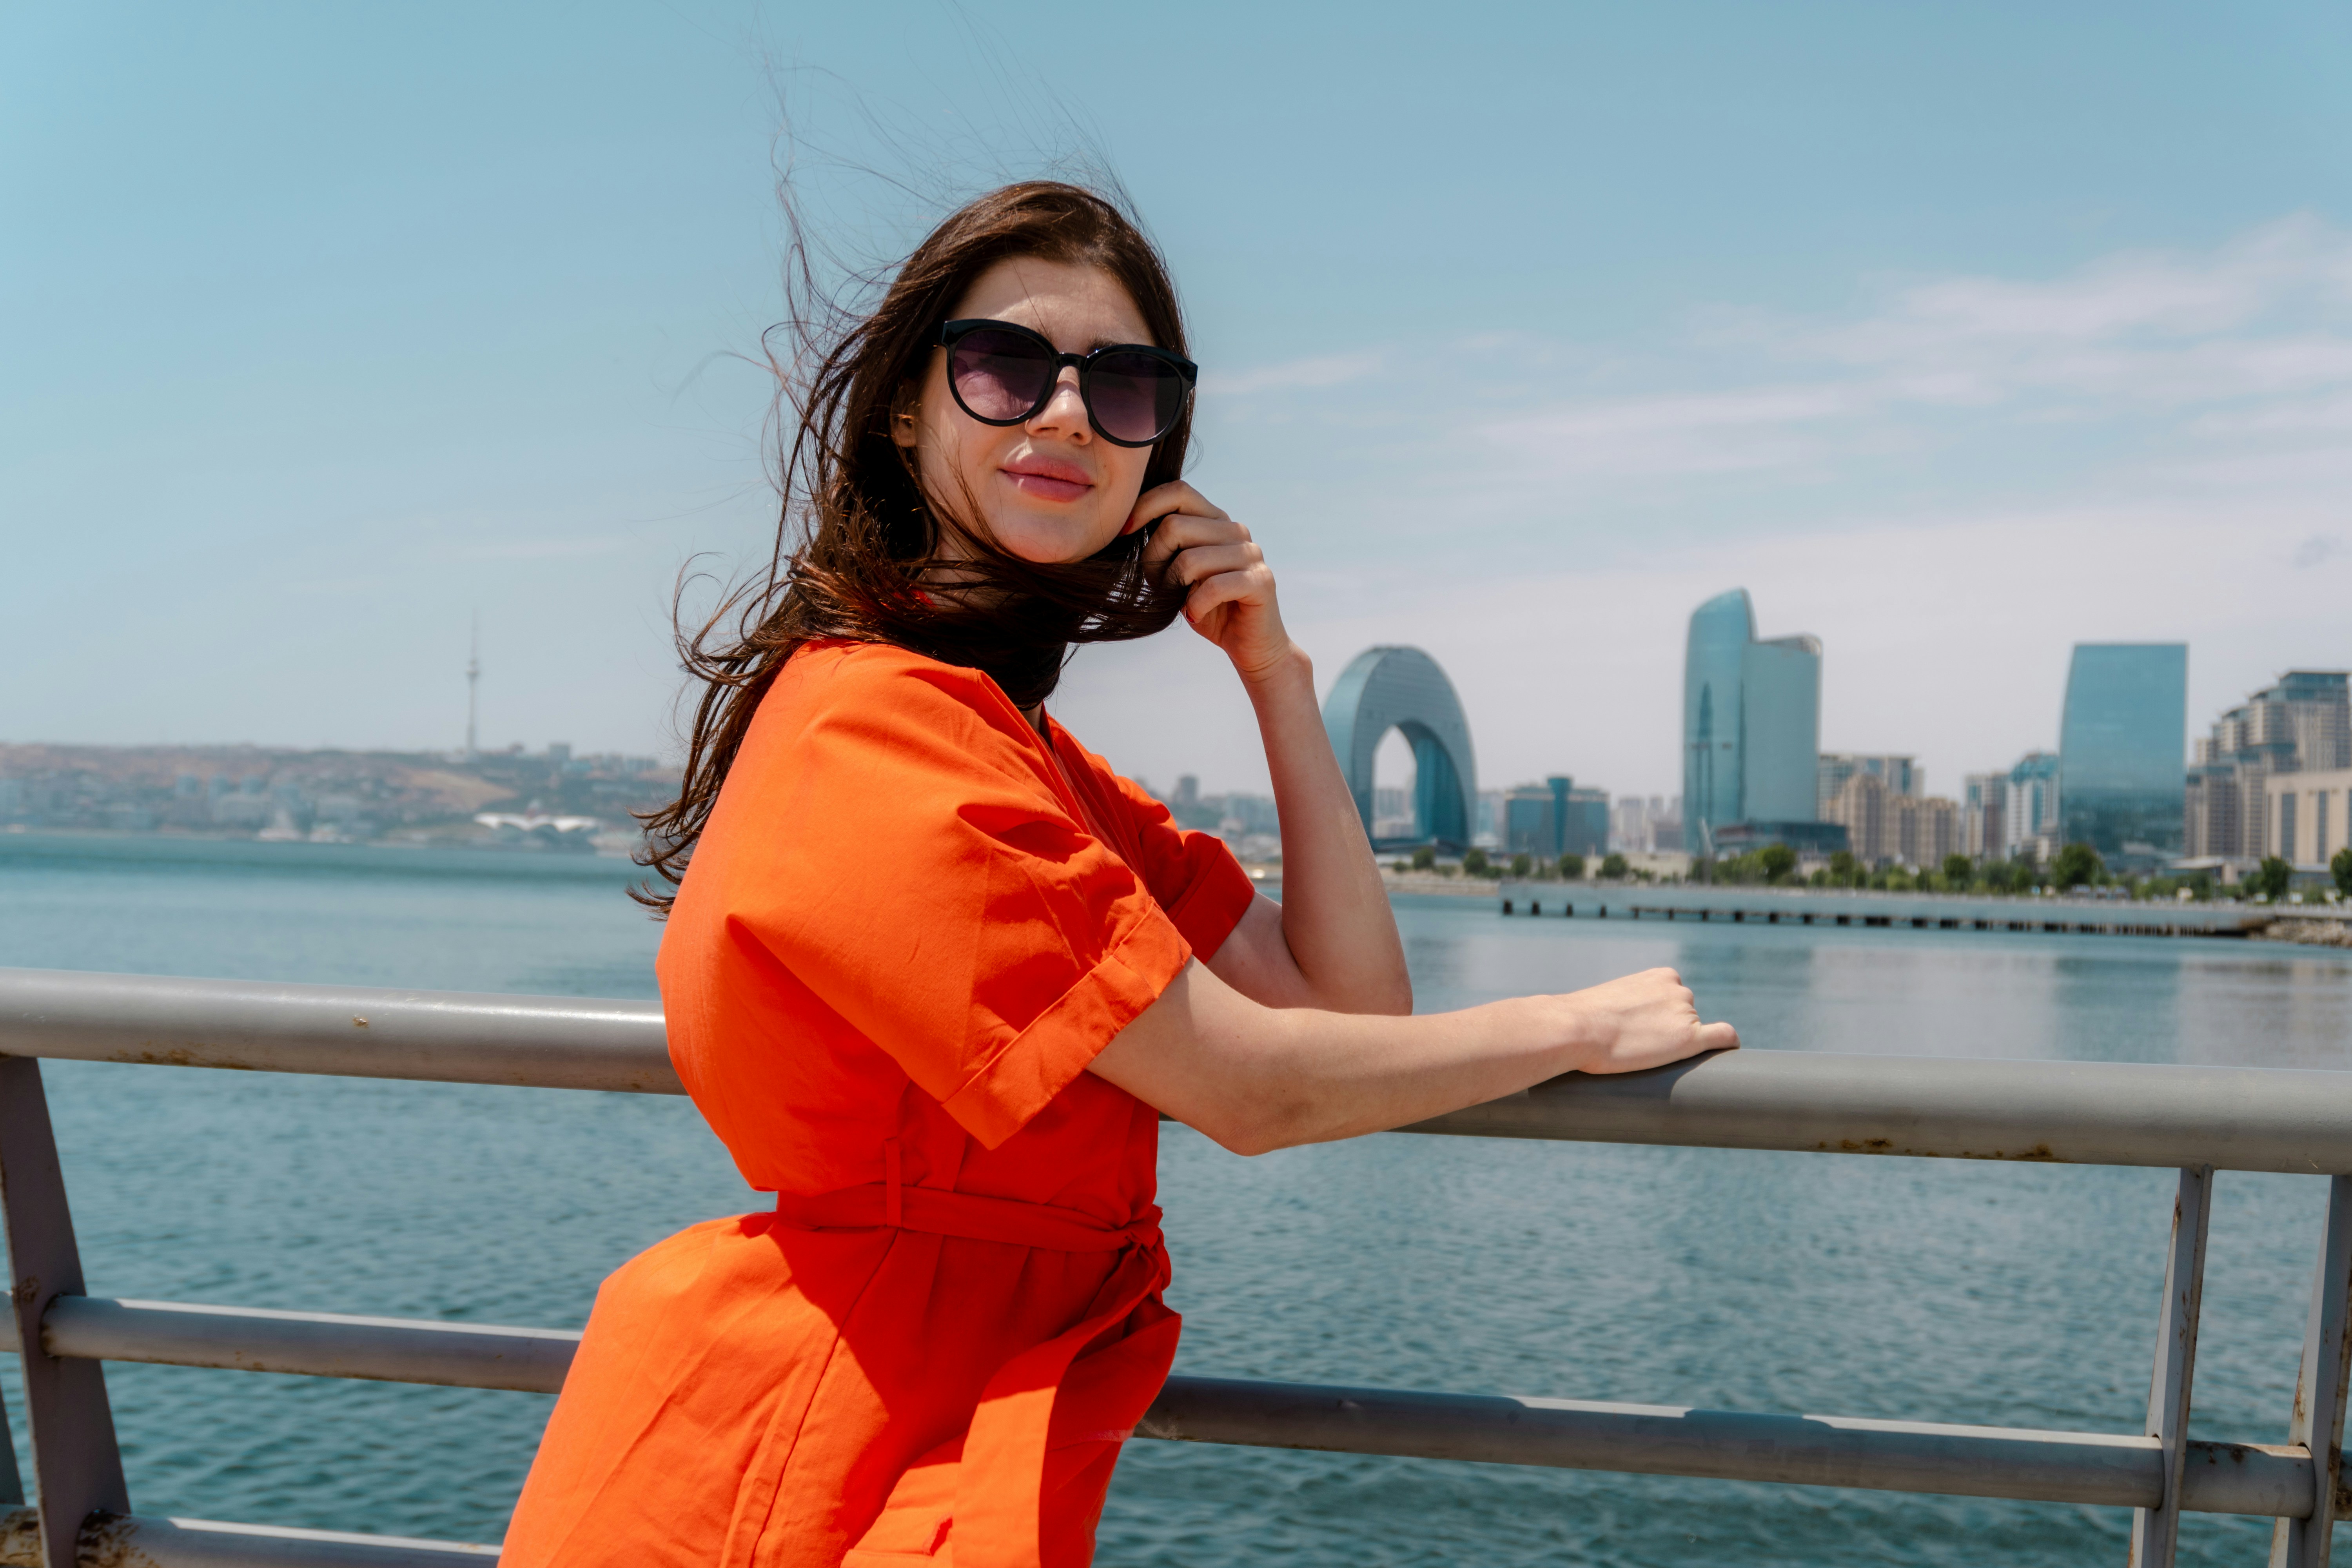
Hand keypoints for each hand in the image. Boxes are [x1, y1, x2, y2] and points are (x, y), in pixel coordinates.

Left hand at [1131, 482, 1293, 681]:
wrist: (1249, 645)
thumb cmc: (1205, 607)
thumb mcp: (1178, 571)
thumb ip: (1166, 544)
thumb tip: (1127, 523)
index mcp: (1215, 520)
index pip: (1178, 491)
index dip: (1145, 507)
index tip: (1124, 532)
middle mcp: (1235, 530)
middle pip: (1175, 526)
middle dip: (1154, 559)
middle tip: (1159, 586)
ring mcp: (1250, 554)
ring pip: (1190, 559)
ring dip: (1173, 587)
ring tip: (1180, 602)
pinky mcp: (1260, 581)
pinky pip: (1213, 587)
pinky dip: (1195, 606)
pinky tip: (1195, 615)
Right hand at [1549, 968, 1738, 1074]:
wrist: (1576, 1029)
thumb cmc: (1582, 1018)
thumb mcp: (1609, 1000)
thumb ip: (1625, 1005)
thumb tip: (1615, 1023)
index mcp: (1662, 976)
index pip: (1677, 998)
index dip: (1664, 1016)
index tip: (1650, 1030)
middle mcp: (1679, 990)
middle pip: (1687, 1015)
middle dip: (1671, 1030)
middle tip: (1643, 1047)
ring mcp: (1686, 1013)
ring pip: (1694, 1032)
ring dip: (1679, 1043)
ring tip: (1648, 1056)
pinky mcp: (1689, 1039)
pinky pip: (1723, 1037)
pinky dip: (1727, 1043)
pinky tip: (1728, 1053)